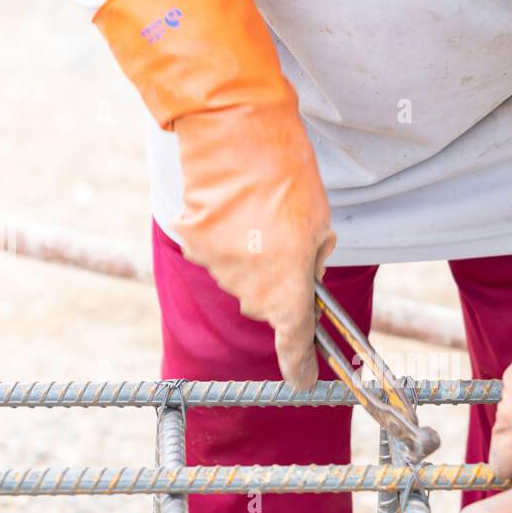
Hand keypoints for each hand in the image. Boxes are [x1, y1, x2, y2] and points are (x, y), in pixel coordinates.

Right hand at [92, 0, 335, 387]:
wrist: (233, 130)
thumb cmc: (287, 174)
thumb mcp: (319, 222)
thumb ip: (311, 261)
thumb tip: (302, 274)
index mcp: (287, 289)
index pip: (294, 343)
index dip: (299, 366)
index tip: (305, 382)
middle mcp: (248, 290)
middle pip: (265, 304)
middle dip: (277, 282)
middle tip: (285, 238)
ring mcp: (216, 268)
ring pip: (238, 277)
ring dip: (250, 255)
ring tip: (258, 211)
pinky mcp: (192, 242)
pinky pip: (214, 251)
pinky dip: (224, 235)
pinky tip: (232, 204)